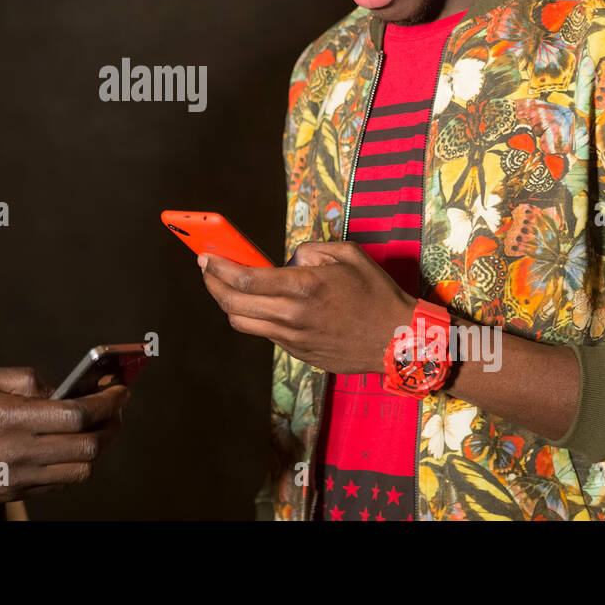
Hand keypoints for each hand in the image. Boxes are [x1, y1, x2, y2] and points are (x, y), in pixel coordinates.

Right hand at [0, 363, 128, 504]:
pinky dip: (73, 464)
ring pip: (79, 471)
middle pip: (89, 446)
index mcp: (12, 418)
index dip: (108, 400)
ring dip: (97, 448)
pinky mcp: (10, 493)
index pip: (79, 414)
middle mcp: (19, 452)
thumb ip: (22, 378)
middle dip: (112, 424)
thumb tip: (55, 387)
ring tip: (98, 428)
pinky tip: (68, 446)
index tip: (120, 388)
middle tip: (116, 407)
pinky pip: (56, 483)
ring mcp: (16, 478)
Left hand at [198, 240, 413, 373]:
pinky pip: (265, 334)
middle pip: (233, 305)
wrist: (399, 340)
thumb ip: (312, 250)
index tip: (205, 256)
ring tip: (226, 287)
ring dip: (228, 304)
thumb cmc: (376, 294)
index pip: (245, 279)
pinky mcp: (299, 354)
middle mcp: (293, 315)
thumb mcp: (348, 255)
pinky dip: (253, 318)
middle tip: (207, 270)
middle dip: (212, 284)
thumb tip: (289, 258)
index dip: (218, 267)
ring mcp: (294, 339)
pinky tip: (257, 304)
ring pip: (243, 323)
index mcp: (304, 286)